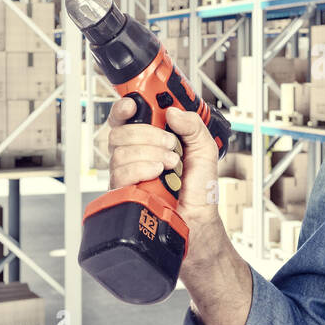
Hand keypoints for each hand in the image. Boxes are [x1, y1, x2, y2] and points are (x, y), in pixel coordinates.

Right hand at [105, 97, 222, 239]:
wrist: (198, 220)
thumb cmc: (200, 189)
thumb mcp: (205, 149)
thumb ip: (193, 125)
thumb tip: (172, 111)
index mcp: (151, 140)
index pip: (127, 118)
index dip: (125, 107)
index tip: (134, 104)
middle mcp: (135, 155)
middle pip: (119, 132)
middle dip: (147, 135)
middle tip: (171, 145)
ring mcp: (127, 174)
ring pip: (119, 152)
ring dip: (149, 154)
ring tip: (170, 165)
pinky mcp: (123, 192)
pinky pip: (119, 173)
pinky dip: (141, 170)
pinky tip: (157, 175)